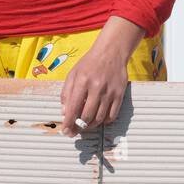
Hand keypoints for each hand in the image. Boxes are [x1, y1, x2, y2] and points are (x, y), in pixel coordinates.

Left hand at [59, 17, 143, 135]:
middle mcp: (96, 87)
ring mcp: (109, 92)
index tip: (65, 131)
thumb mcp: (73, 73)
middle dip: (79, 127)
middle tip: (75, 131)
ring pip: (99, 118)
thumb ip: (66, 93)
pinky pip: (112, 115)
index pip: (73, 108)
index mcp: (82, 81)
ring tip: (86, 125)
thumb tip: (64, 112)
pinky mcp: (120, 95)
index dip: (68, 123)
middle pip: (87, 116)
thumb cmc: (89, 63)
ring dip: (91, 125)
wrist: (111, 52)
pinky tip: (99, 119)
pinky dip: (104, 121)